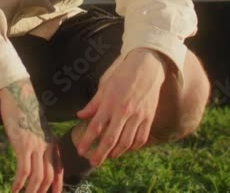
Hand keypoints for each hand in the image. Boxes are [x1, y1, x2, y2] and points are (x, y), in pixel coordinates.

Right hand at [0, 79, 63, 192]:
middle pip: (48, 176)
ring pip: (38, 177)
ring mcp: (36, 146)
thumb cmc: (26, 112)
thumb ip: (40, 143)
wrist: (19, 96)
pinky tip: (14, 190)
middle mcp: (47, 146)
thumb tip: (35, 157)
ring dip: (31, 191)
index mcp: (52, 143)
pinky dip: (19, 183)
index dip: (57, 185)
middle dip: (42, 191)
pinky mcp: (23, 145)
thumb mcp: (37, 129)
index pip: (58, 169)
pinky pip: (24, 170)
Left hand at [75, 48, 166, 165]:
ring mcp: (138, 116)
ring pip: (126, 142)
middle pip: (110, 139)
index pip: (95, 127)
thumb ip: (93, 104)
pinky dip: (133, 147)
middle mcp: (123, 111)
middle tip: (93, 163)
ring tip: (108, 157)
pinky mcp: (148, 117)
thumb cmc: (123, 76)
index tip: (80, 151)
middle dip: (100, 154)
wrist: (147, 67)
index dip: (87, 141)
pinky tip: (126, 149)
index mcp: (110, 103)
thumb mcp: (105, 87)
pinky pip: (140, 138)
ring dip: (116, 153)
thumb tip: (80, 116)